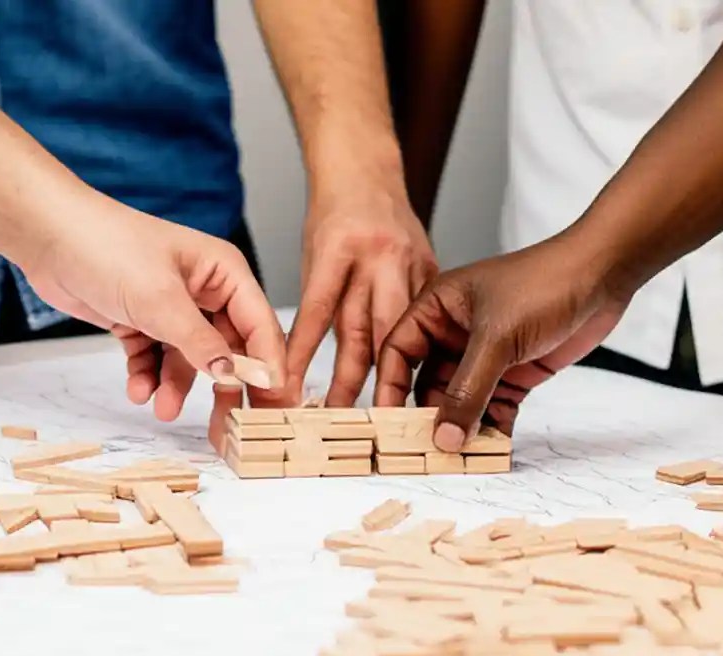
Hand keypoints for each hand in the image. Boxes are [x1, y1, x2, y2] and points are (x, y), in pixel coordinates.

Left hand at [21, 201, 286, 426]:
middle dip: (224, 385)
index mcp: (223, 272)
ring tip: (164, 409)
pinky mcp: (140, 319)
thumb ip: (199, 341)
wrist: (47, 236)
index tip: (272, 404)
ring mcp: (171, 306)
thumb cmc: (107, 247)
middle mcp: (203, 290)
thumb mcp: (159, 300)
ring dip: (177, 384)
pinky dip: (148, 375)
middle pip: (228, 347)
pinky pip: (154, 357)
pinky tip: (137, 391)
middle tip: (228, 424)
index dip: (268, 366)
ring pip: (188, 358)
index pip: (259, 325)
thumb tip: (233, 374)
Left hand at [282, 187, 437, 406]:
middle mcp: (377, 257)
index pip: (317, 311)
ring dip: (391, 374)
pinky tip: (416, 379)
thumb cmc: (333, 215)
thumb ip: (317, 302)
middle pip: (365, 329)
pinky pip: (425, 319)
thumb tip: (304, 361)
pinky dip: (420, 350)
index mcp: (338, 248)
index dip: (303, 354)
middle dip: (353, 380)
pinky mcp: (433, 270)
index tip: (290, 389)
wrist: (368, 172)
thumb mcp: (312, 253)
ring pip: (400, 330)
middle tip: (341, 417)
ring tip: (382, 412)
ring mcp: (410, 264)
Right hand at [375, 232, 628, 449]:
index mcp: (437, 307)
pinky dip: (491, 427)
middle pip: (426, 382)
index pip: (399, 351)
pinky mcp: (512, 371)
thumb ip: (467, 390)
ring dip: (460, 427)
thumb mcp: (497, 338)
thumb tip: (444, 436)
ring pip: (459, 399)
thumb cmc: (545, 282)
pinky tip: (492, 448)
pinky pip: (491, 406)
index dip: (390, 386)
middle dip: (428, 416)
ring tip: (460, 456)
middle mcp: (455, 332)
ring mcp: (484, 353)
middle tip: (426, 450)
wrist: (604, 275)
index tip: (388, 422)